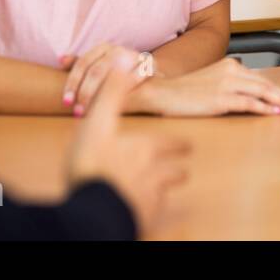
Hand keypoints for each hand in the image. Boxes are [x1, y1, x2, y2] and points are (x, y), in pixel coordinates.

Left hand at [61, 43, 141, 114]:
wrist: (146, 75)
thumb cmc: (115, 74)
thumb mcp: (97, 68)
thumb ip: (79, 64)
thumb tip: (60, 59)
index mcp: (102, 47)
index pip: (83, 63)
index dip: (73, 83)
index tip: (66, 102)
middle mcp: (117, 49)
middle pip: (97, 70)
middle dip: (85, 93)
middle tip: (78, 111)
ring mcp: (134, 55)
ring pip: (114, 74)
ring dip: (102, 95)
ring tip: (93, 111)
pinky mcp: (149, 64)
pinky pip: (136, 77)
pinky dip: (125, 91)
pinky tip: (115, 105)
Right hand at [66, 53, 190, 235]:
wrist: (94, 211)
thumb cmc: (93, 166)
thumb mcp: (98, 122)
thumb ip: (114, 90)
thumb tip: (126, 57)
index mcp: (146, 149)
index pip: (172, 145)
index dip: (178, 145)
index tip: (187, 146)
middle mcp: (154, 174)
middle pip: (173, 172)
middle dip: (176, 170)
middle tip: (180, 170)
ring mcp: (150, 200)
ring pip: (164, 194)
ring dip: (163, 190)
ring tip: (161, 191)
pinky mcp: (142, 221)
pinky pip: (152, 214)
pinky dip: (150, 211)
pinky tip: (144, 211)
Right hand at [140, 57, 279, 116]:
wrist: (162, 92)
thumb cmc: (184, 91)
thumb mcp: (212, 82)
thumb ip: (231, 85)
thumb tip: (251, 97)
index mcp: (230, 65)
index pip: (261, 78)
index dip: (279, 89)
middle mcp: (231, 71)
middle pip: (266, 84)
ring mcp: (226, 84)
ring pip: (262, 92)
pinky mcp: (220, 98)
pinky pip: (248, 103)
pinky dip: (264, 108)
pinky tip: (275, 113)